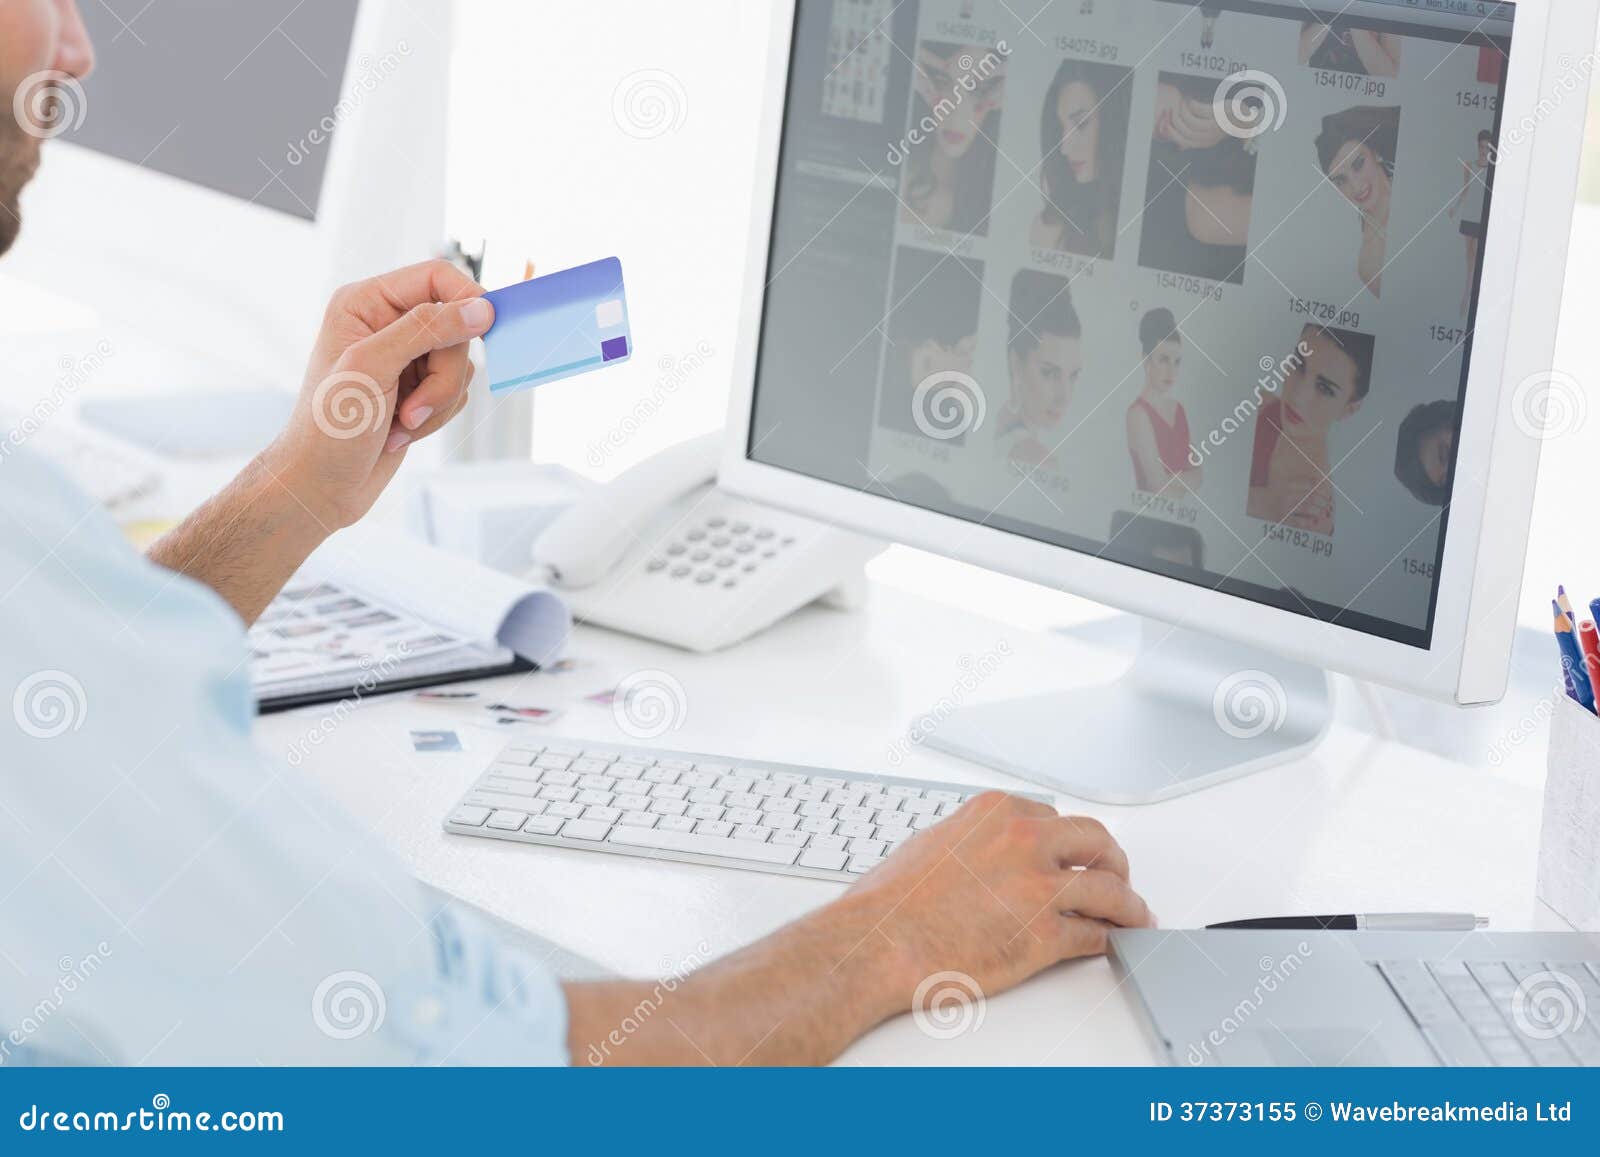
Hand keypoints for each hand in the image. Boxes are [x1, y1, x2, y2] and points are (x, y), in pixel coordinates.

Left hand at [266, 259, 495, 528]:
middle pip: (455, 327)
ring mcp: (405, 359)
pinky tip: (401, 433)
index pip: (436, 277)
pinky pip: (456, 392)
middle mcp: (387, 324)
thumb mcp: (372, 368)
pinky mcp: (418, 389)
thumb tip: (481, 309)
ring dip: (437, 401)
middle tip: (413, 406)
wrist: (322, 485)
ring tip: (400, 425)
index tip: (486, 327)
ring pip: (460, 364)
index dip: (466, 298)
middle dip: (442, 374)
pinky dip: (436, 417)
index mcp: (366, 303)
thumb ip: (426, 330)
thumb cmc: (330, 427)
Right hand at [847, 792, 1153, 1010]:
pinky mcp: (1045, 935)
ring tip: (1134, 916)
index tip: (1077, 853)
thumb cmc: (890, 902)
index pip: (1054, 817)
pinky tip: (1110, 943)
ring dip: (1128, 904)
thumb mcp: (932, 843)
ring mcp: (1039, 887)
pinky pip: (1095, 935)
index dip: (1070, 842)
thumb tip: (984, 853)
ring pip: (1109, 889)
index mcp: (996, 812)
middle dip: (1112, 860)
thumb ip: (971, 840)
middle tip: (1117, 875)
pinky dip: (1109, 940)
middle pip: (1095, 841)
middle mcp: (1024, 840)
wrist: (879, 943)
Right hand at [1168, 96, 1224, 150]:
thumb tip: (1179, 147)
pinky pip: (1198, 110)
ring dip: (1183, 112)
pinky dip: (1191, 105)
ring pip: (1191, 122)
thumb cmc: (1224, 124)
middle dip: (1175, 121)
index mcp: (1205, 143)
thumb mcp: (1209, 135)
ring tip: (1182, 104)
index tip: (1165, 124)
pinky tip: (1190, 101)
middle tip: (1171, 111)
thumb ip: (1195, 139)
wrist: (1244, 117)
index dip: (1172, 133)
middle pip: (1186, 132)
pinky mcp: (1218, 115)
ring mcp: (1214, 126)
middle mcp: (1209, 137)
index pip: (1183, 141)